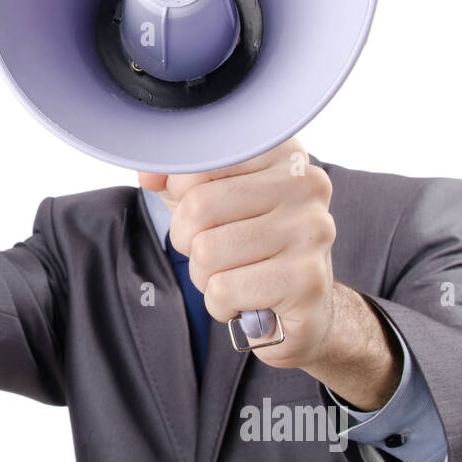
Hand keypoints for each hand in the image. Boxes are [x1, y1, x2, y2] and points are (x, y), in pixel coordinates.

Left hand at [139, 140, 398, 409]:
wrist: (303, 307)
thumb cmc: (251, 245)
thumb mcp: (208, 201)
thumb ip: (174, 179)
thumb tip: (149, 174)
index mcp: (281, 154)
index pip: (198, 165)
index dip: (183, 199)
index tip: (207, 217)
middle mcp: (306, 184)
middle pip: (199, 207)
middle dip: (188, 241)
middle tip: (215, 255)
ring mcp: (312, 231)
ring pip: (207, 252)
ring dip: (204, 277)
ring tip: (233, 277)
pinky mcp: (307, 279)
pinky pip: (223, 290)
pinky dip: (220, 304)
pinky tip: (245, 301)